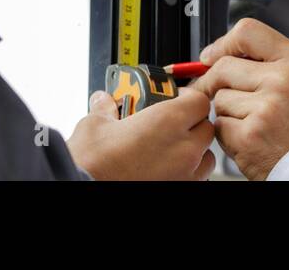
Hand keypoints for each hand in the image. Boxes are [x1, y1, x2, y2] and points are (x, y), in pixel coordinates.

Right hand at [66, 88, 215, 179]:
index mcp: (168, 122)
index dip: (187, 97)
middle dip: (191, 122)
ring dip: (193, 149)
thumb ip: (106, 109)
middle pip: (206, 127)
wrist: (82, 188)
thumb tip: (104, 102)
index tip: (174, 98)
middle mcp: (184, 149)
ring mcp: (185, 176)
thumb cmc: (93, 163)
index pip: (199, 101)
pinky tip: (163, 168)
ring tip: (168, 148)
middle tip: (169, 122)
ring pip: (206, 156)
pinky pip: (196, 179)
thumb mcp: (95, 125)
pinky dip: (186, 172)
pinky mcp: (180, 192)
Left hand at [189, 18, 288, 179]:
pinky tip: (250, 138)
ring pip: (220, 98)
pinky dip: (228, 134)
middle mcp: (282, 81)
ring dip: (227, 111)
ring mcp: (265, 109)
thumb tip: (219, 53)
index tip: (212, 55)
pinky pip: (220, 126)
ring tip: (253, 122)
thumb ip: (269, 62)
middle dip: (213, 80)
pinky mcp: (249, 136)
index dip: (223, 43)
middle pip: (223, 66)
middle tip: (214, 90)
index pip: (247, 32)